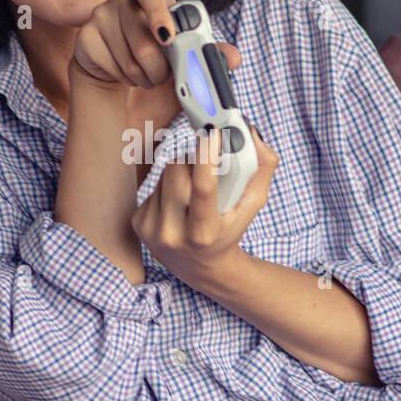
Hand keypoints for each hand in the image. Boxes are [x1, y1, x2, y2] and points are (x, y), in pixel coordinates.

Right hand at [70, 0, 240, 90]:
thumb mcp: (184, 64)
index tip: (168, 38)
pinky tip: (124, 77)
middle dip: (158, 65)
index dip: (160, 12)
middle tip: (163, 76)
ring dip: (144, 77)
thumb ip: (208, 57)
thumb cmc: (155, 67)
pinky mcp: (85, 38)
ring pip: (130, 56)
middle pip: (143, 35)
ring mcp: (100, 16)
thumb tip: (234, 58)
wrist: (117, 86)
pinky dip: (123, 79)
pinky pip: (110, 64)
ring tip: (145, 77)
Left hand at [131, 124, 276, 286]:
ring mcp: (152, 230)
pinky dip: (168, 186)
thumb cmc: (229, 231)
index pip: (203, 190)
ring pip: (164, 175)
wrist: (200, 267)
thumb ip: (262, 169)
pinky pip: (152, 187)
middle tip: (206, 160)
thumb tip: (253, 134)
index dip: (207, 158)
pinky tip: (178, 201)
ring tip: (193, 188)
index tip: (212, 134)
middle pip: (177, 171)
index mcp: (204, 234)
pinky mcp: (138, 223)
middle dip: (193, 160)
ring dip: (181, 171)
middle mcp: (173, 235)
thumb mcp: (252, 206)